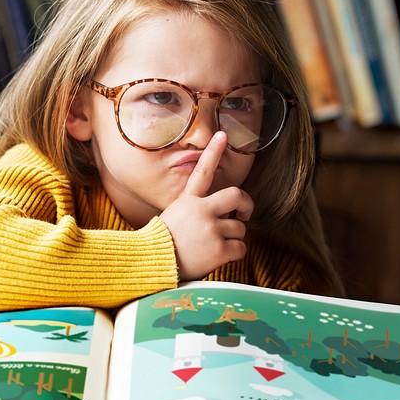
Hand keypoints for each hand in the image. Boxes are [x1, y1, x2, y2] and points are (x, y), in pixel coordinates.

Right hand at [160, 131, 253, 281]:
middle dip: (246, 203)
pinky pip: (241, 248)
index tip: (223, 135)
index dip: (213, 151)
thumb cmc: (162, 243)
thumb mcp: (173, 216)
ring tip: (217, 245)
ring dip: (234, 237)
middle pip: (236, 195)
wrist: (153, 265)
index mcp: (188, 201)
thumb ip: (193, 209)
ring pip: (240, 228)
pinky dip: (235, 253)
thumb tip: (218, 211)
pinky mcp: (219, 250)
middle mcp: (202, 211)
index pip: (202, 171)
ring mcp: (212, 230)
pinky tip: (221, 256)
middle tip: (244, 212)